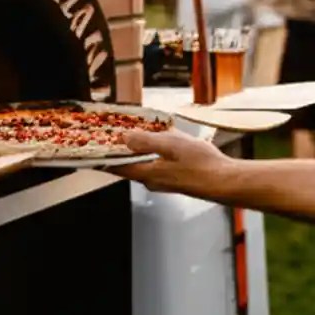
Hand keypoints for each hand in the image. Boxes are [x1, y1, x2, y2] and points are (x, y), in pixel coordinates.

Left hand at [111, 129, 234, 195]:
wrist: (224, 181)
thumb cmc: (200, 164)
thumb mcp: (171, 145)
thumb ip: (146, 142)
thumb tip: (124, 138)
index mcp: (147, 173)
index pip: (115, 167)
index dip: (101, 158)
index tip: (89, 151)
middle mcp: (152, 180)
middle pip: (128, 165)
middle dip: (119, 151)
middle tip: (112, 135)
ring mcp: (164, 181)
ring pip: (144, 164)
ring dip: (137, 150)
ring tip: (135, 134)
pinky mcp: (175, 179)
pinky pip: (157, 164)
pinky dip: (153, 153)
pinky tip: (162, 142)